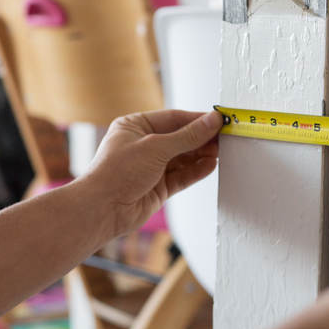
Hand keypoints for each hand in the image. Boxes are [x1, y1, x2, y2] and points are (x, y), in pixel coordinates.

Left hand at [83, 109, 221, 236]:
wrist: (103, 209)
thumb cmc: (116, 173)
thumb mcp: (156, 147)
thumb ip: (187, 136)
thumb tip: (212, 121)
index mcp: (135, 126)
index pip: (173, 118)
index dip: (197, 119)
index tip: (218, 120)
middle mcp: (142, 145)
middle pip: (179, 138)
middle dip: (201, 138)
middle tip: (225, 136)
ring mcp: (150, 167)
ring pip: (182, 158)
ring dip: (201, 155)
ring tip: (221, 151)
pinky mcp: (157, 187)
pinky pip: (182, 176)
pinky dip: (196, 171)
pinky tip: (210, 165)